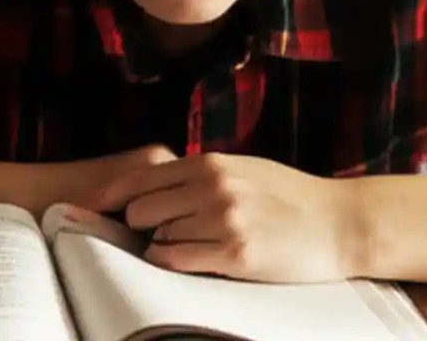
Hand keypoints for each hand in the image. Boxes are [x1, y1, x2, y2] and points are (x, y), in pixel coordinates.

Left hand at [84, 153, 362, 282]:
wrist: (339, 222)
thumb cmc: (291, 197)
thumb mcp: (244, 170)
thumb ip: (202, 174)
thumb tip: (156, 182)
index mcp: (211, 163)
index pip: (140, 176)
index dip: (110, 195)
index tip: (87, 208)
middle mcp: (212, 187)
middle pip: (139, 209)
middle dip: (141, 224)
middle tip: (156, 233)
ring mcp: (223, 220)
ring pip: (156, 237)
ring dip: (164, 245)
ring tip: (195, 244)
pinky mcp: (234, 254)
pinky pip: (176, 260)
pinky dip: (175, 263)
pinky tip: (198, 259)